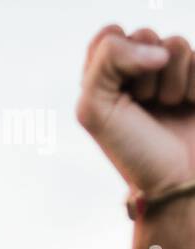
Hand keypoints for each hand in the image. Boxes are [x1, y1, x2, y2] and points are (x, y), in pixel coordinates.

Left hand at [77, 26, 194, 195]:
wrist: (176, 182)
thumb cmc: (132, 150)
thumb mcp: (94, 108)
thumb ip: (106, 59)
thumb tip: (157, 49)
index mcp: (106, 78)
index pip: (109, 35)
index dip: (116, 58)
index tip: (118, 92)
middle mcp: (137, 72)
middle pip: (144, 34)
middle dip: (144, 73)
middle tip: (143, 106)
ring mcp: (170, 75)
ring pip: (175, 45)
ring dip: (171, 82)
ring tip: (168, 109)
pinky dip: (193, 85)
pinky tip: (189, 107)